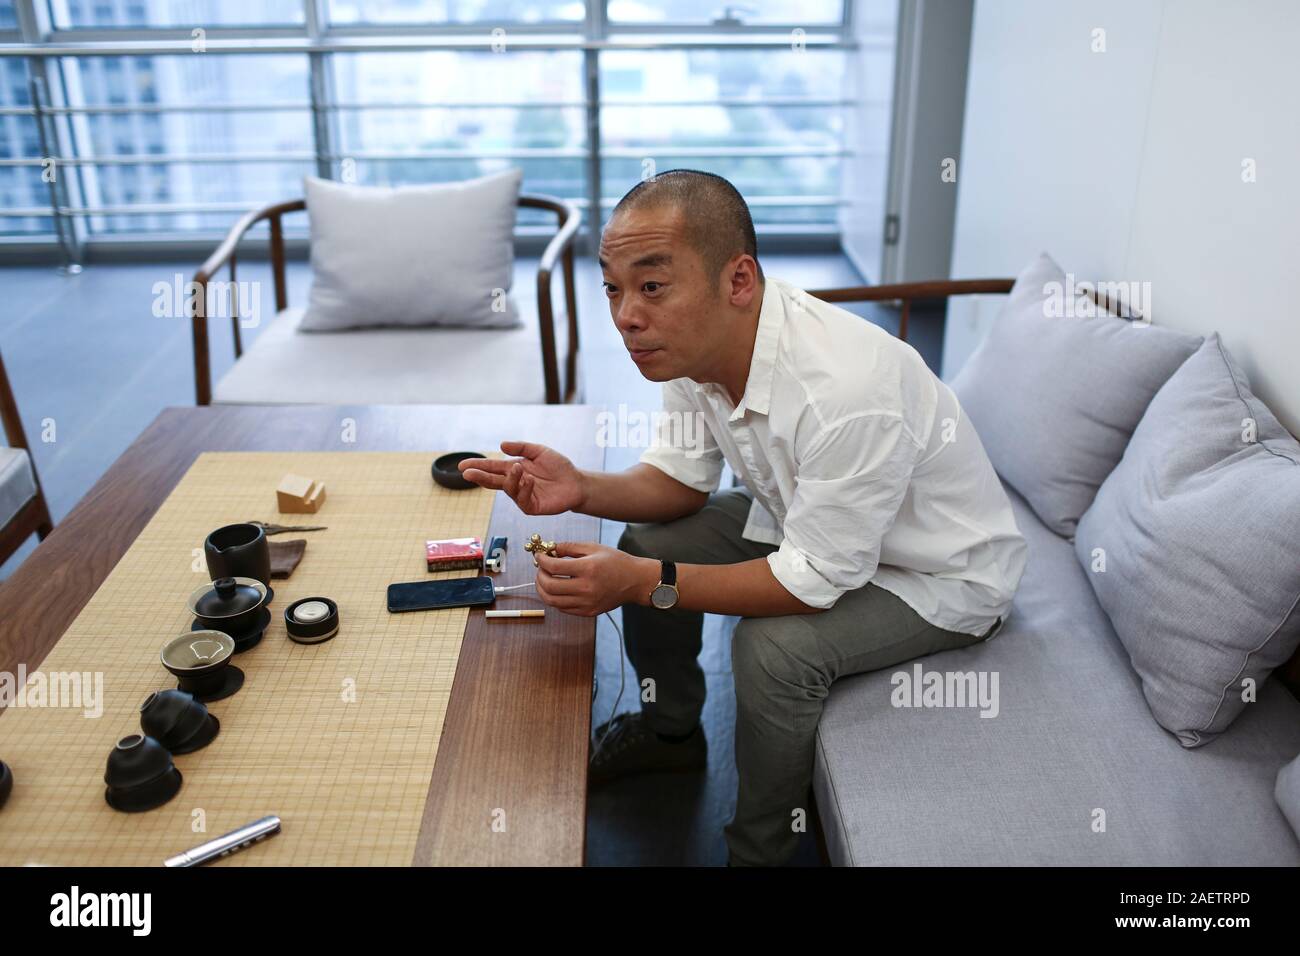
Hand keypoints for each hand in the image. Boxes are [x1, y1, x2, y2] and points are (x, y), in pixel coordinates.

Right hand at [458, 441, 585, 515]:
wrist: (576, 482)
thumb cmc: (558, 467)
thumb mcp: (540, 451)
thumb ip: (522, 447)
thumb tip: (501, 445)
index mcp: (514, 469)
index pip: (492, 467)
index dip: (477, 466)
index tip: (462, 465)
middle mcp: (515, 483)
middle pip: (492, 481)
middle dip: (479, 477)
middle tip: (467, 473)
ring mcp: (521, 496)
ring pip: (508, 489)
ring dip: (511, 478)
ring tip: (518, 468)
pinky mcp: (531, 506)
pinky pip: (522, 499)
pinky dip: (524, 488)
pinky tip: (530, 480)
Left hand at [534, 541, 655, 617]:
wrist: (635, 581)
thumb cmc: (616, 562)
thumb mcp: (594, 547)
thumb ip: (570, 547)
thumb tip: (550, 549)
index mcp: (588, 569)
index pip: (554, 566)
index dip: (542, 560)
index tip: (539, 556)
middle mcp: (586, 588)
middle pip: (549, 586)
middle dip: (539, 576)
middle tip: (541, 568)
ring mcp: (587, 603)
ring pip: (552, 601)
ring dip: (543, 589)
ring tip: (544, 579)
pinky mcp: (588, 612)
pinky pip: (563, 608)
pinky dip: (554, 599)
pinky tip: (557, 589)